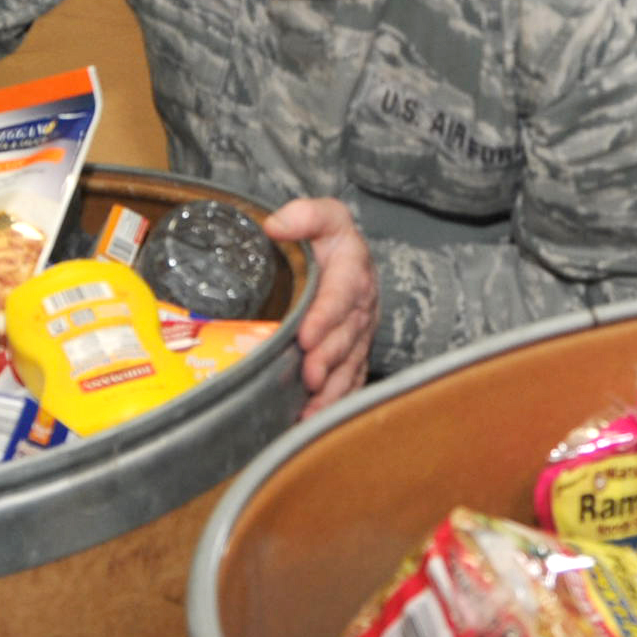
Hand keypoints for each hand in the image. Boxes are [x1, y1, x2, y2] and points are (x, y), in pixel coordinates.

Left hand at [264, 196, 378, 416]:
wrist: (350, 261)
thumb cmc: (330, 240)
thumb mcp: (324, 216)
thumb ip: (305, 215)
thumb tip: (274, 226)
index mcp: (353, 272)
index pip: (342, 295)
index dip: (326, 316)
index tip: (306, 336)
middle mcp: (362, 307)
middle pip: (346, 337)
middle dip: (327, 359)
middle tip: (308, 376)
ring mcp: (360, 336)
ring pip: (349, 366)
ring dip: (332, 389)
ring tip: (311, 410)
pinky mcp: (355, 356)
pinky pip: (350, 382)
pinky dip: (334, 402)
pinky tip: (314, 420)